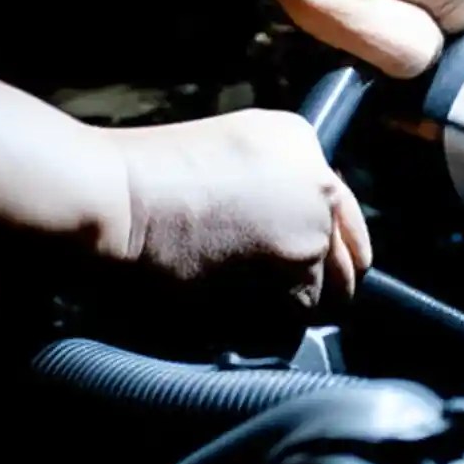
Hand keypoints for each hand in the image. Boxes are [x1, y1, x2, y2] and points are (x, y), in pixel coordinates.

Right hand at [105, 109, 370, 307]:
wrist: (115, 198)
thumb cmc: (143, 176)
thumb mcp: (226, 147)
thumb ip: (274, 178)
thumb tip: (295, 221)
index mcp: (302, 140)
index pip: (344, 210)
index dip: (330, 246)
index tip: (316, 265)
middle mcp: (319, 183)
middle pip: (348, 261)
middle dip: (320, 283)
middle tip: (277, 293)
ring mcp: (311, 230)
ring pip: (324, 294)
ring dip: (289, 304)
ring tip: (240, 293)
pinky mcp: (295, 276)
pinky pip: (295, 318)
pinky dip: (269, 323)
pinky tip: (232, 303)